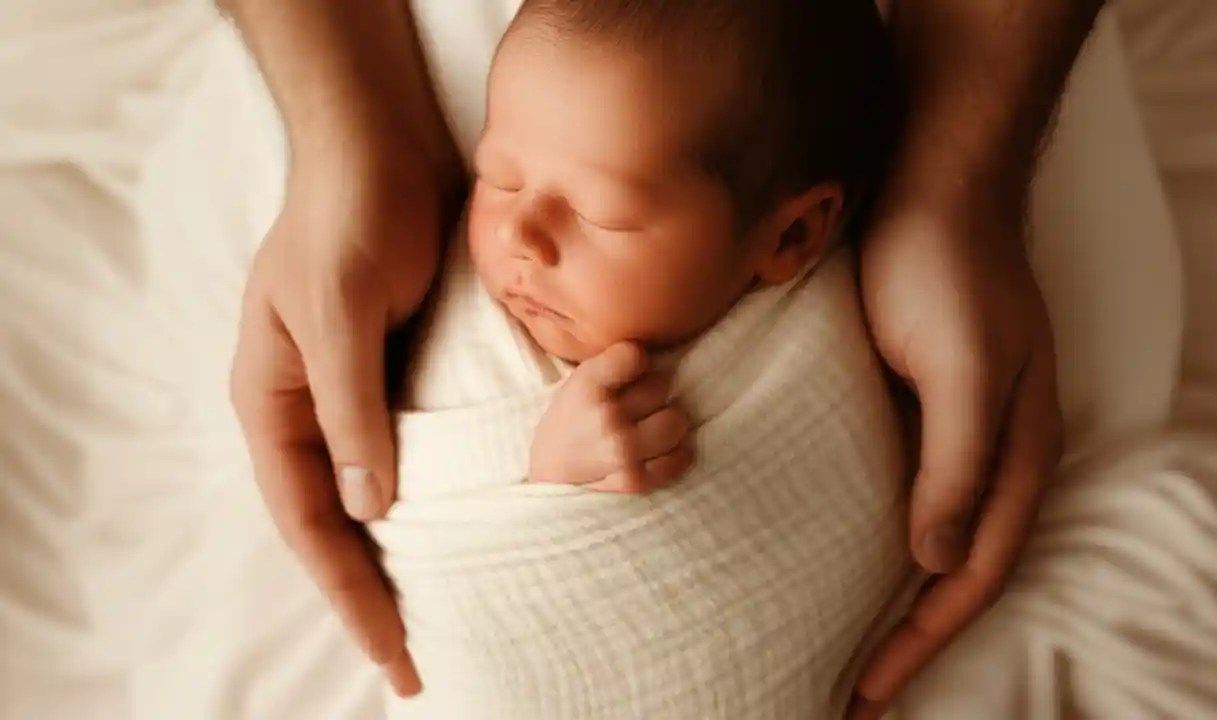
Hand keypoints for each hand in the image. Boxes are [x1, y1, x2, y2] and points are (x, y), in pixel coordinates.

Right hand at [230, 148, 456, 697]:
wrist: (383, 148)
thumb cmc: (348, 219)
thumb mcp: (340, 311)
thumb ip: (350, 409)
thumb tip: (368, 507)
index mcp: (271, 404)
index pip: (309, 523)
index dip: (350, 593)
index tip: (394, 652)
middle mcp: (307, 411)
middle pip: (336, 526)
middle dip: (371, 595)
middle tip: (416, 662)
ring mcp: (353, 394)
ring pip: (372, 498)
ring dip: (402, 556)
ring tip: (437, 617)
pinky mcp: (398, 373)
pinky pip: (412, 455)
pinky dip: (434, 500)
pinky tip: (462, 530)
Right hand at [530, 342, 693, 492]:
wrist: (550, 479)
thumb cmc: (569, 423)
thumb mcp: (576, 383)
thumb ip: (613, 366)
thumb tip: (655, 352)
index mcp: (586, 386)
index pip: (635, 354)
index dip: (637, 360)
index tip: (630, 369)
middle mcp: (606, 417)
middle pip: (661, 385)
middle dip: (655, 391)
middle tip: (641, 402)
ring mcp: (623, 451)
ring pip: (676, 421)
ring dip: (668, 421)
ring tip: (653, 425)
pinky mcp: (636, 481)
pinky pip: (678, 459)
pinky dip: (675, 453)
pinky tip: (661, 449)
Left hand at [848, 196, 1063, 717]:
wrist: (929, 189)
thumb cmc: (944, 269)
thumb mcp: (957, 366)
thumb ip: (955, 462)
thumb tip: (936, 561)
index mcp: (1017, 453)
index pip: (974, 574)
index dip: (925, 639)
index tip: (870, 690)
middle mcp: (991, 455)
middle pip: (955, 574)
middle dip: (910, 640)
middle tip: (855, 697)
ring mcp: (953, 434)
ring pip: (930, 543)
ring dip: (895, 602)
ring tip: (849, 653)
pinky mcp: (912, 411)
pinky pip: (901, 496)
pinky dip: (876, 544)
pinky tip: (842, 564)